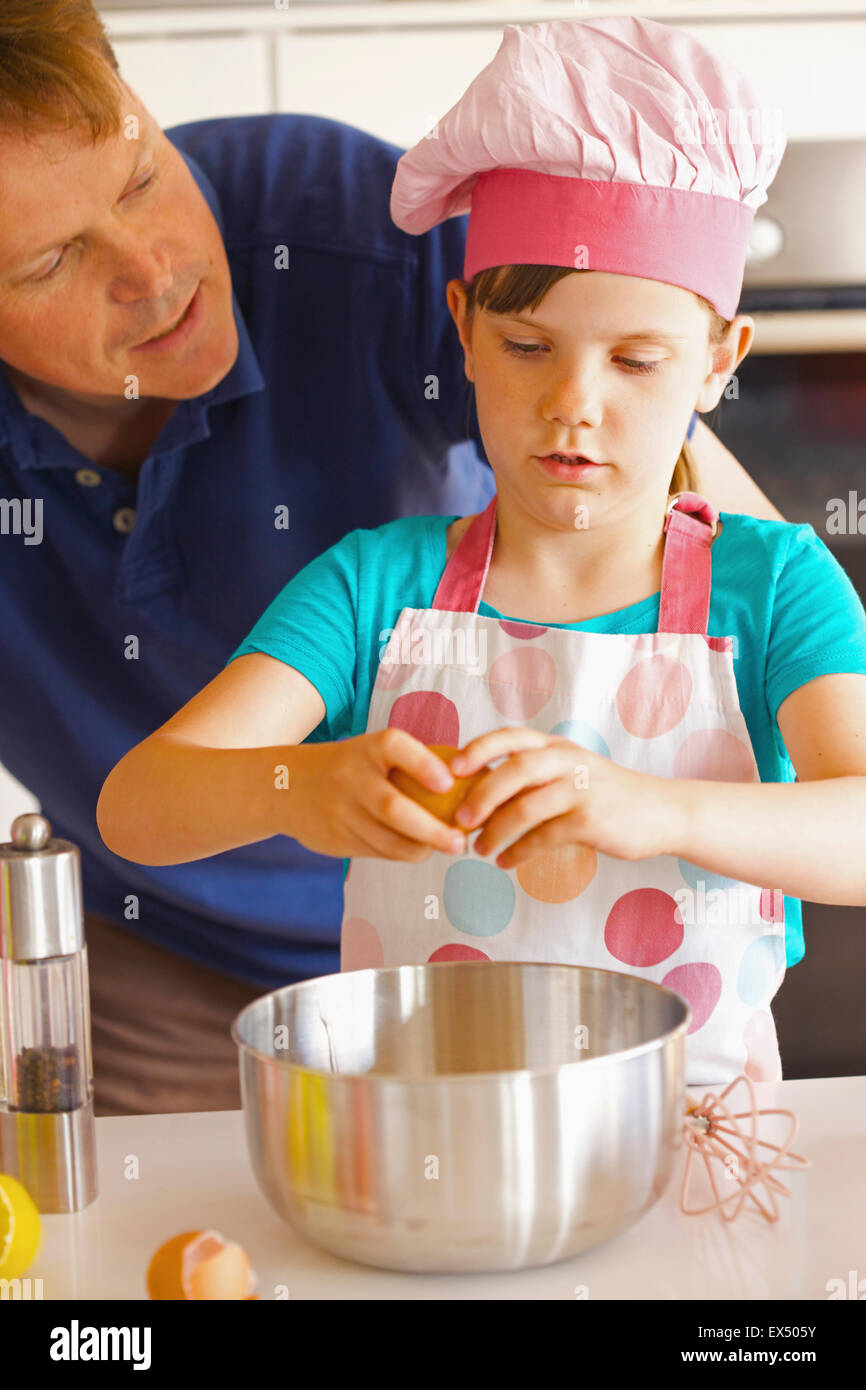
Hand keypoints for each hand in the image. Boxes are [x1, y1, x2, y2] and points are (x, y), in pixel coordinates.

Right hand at [282, 729, 466, 860]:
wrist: (286, 786)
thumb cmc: (352, 766)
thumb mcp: (372, 751)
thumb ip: (412, 761)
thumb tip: (469, 783)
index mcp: (366, 748)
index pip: (396, 748)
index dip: (424, 765)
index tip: (450, 782)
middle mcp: (351, 778)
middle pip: (393, 808)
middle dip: (431, 830)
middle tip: (461, 842)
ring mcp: (340, 811)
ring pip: (387, 839)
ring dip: (421, 848)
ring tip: (447, 847)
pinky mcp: (335, 839)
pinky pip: (376, 852)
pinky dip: (401, 853)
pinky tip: (419, 850)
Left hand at [449, 728, 679, 867]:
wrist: (661, 812)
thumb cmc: (605, 795)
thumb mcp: (571, 773)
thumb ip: (534, 777)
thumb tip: (478, 792)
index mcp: (558, 746)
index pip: (512, 737)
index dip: (479, 749)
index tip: (453, 769)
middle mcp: (569, 761)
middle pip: (515, 770)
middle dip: (481, 795)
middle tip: (460, 820)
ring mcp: (581, 790)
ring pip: (526, 807)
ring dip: (495, 831)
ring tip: (480, 849)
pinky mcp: (590, 821)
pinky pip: (543, 837)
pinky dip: (518, 852)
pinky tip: (506, 862)